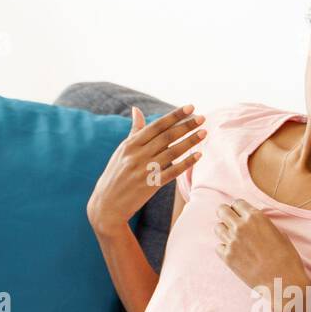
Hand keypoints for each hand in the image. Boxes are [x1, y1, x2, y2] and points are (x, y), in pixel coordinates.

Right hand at [87, 104, 205, 230]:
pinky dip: (186, 163)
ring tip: (204, 133)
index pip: (157, 126)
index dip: (174, 116)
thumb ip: (134, 131)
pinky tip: (198, 155)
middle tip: (202, 118)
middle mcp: (137, 155)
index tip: (190, 107)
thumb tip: (136, 109)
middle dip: (186, 126)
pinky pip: (172, 172)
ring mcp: (144, 170)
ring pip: (172, 152)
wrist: (107, 204)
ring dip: (190, 142)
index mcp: (130, 144)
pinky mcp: (151, 185)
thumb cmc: (116, 174)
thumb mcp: (122, 151)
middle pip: (166, 137)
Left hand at [213, 199, 307, 290]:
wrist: (283, 282)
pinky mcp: (227, 257)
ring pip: (217, 228)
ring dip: (224, 231)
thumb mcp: (280, 234)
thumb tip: (258, 224)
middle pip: (222, 210)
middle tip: (230, 221)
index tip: (240, 214)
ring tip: (232, 238)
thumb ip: (265, 225)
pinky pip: (218, 247)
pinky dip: (224, 248)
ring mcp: (232, 242)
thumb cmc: (287, 259)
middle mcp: (241, 226)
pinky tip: (233, 253)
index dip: (238, 209)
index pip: (237, 203)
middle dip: (225, 214)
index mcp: (256, 217)